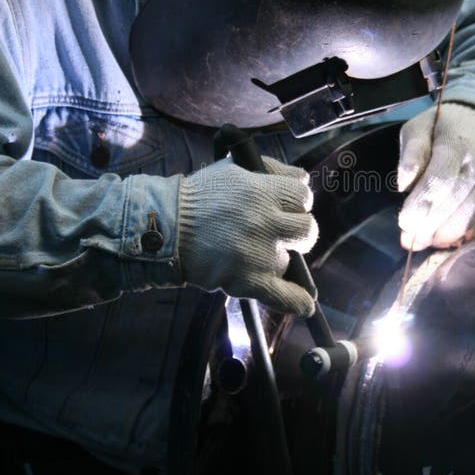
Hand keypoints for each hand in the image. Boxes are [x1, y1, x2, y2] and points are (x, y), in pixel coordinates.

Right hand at [178, 156, 317, 313]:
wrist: (165, 227)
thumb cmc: (198, 196)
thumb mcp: (234, 169)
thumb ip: (272, 169)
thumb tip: (303, 178)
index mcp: (263, 191)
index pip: (303, 195)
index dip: (297, 201)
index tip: (286, 206)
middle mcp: (265, 221)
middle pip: (307, 228)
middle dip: (298, 229)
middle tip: (280, 231)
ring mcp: (258, 253)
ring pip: (290, 260)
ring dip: (279, 257)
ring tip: (254, 253)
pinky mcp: (247, 280)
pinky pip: (282, 296)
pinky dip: (295, 302)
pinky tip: (305, 305)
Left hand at [396, 103, 474, 250]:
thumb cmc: (441, 130)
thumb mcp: (419, 128)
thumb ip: (412, 152)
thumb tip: (404, 184)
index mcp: (457, 144)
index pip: (440, 180)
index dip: (421, 205)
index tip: (404, 222)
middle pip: (454, 203)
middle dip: (429, 226)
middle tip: (410, 239)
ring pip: (470, 218)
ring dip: (444, 235)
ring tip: (424, 241)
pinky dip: (463, 237)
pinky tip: (443, 240)